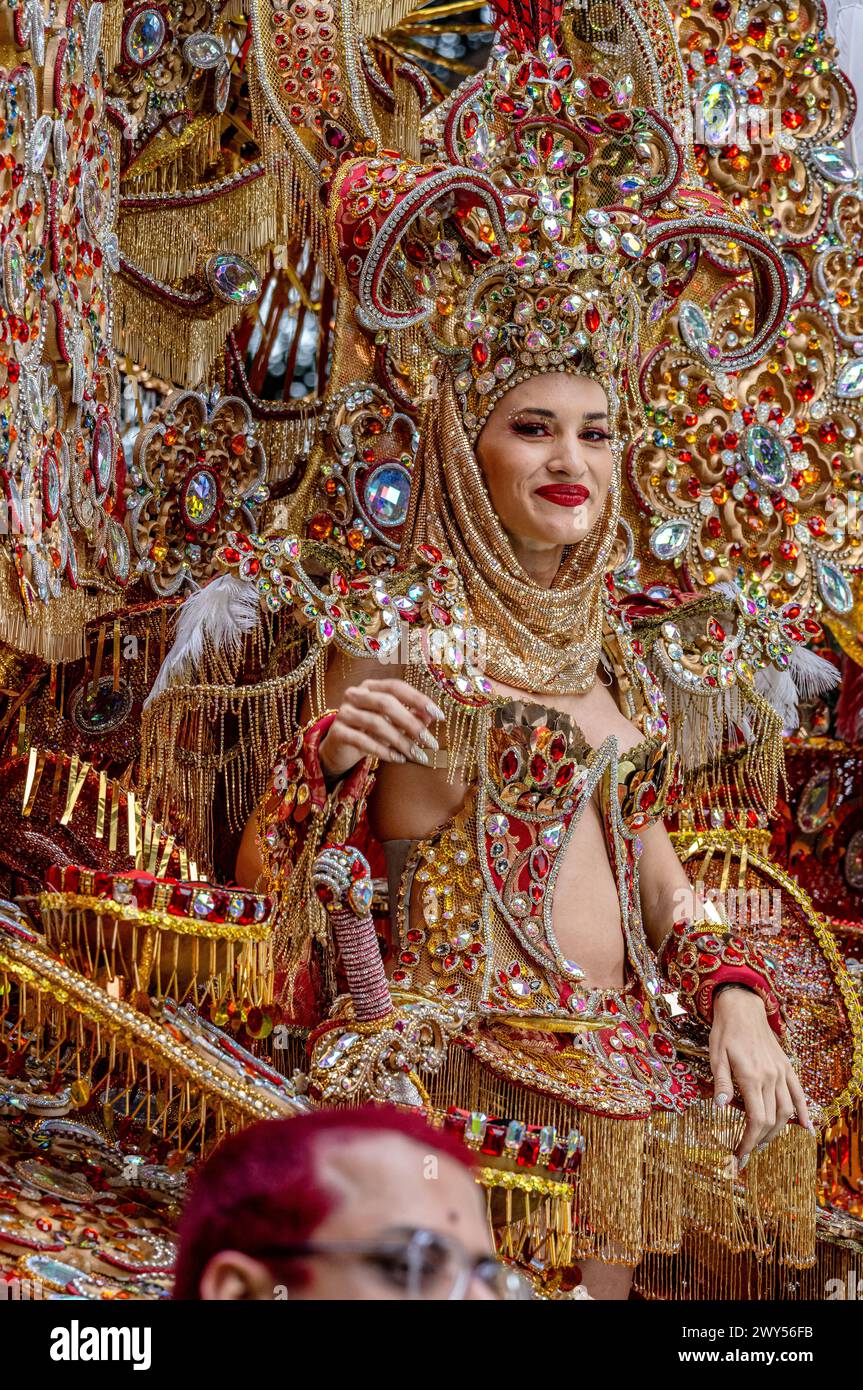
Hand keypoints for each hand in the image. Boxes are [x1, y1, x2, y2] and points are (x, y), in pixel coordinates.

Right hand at [319, 678, 443, 778]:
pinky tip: (398, 759)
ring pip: (376, 723)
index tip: (440, 715)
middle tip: (430, 741)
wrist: (339, 747)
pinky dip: (383, 750)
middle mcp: (355, 694)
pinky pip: (362, 740)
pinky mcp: (337, 732)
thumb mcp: (392, 723)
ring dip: (400, 740)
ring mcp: (344, 712)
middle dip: (411, 723)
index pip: (396, 687)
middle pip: (386, 703)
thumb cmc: (369, 731)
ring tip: (416, 754)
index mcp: (370, 686)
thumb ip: (410, 716)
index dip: (418, 699)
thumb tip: (431, 717)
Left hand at [709, 986, 812, 1168]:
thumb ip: (722, 1082)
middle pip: (772, 1119)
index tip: (739, 1155)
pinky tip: (807, 1128)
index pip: (756, 1119)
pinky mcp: (787, 1067)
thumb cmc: (725, 1031)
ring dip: (777, 1131)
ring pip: (787, 1111)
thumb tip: (721, 1107)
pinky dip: (805, 1112)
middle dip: (759, 1141)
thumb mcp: (716, 1055)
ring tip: (763, 1143)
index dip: (749, 1141)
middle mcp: (770, 1077)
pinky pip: (799, 1093)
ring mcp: (781, 1072)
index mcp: (751, 1076)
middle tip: (746, 1153)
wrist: (743, 1007)